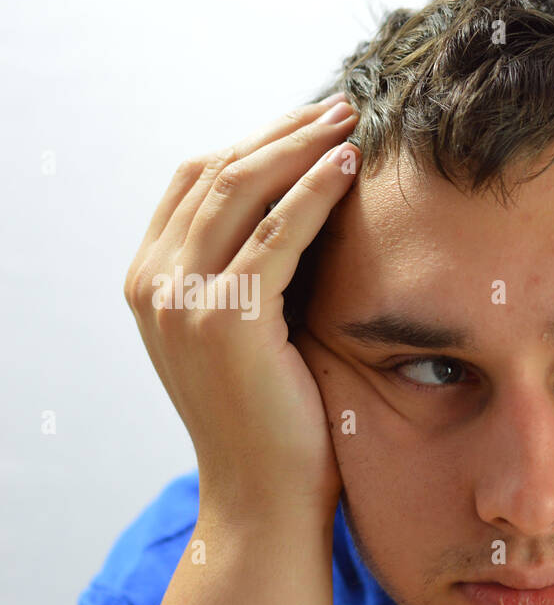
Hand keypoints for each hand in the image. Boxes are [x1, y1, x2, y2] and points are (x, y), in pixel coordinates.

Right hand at [123, 95, 360, 521]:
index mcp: (149, 281)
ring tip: (352, 121)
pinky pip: (279, 233)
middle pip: (216, 173)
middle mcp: (153, 283)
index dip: (254, 143)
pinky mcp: (229, 317)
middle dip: (282, 132)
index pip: (195, 183)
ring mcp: (182, 299)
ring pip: (244, 190)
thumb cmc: (270, 421)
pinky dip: (315, 192)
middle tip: (340, 106)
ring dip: (301, 146)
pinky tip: (349, 167)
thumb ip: (245, 275)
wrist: (262, 498)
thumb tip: (298, 213)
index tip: (309, 123)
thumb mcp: (242, 335)